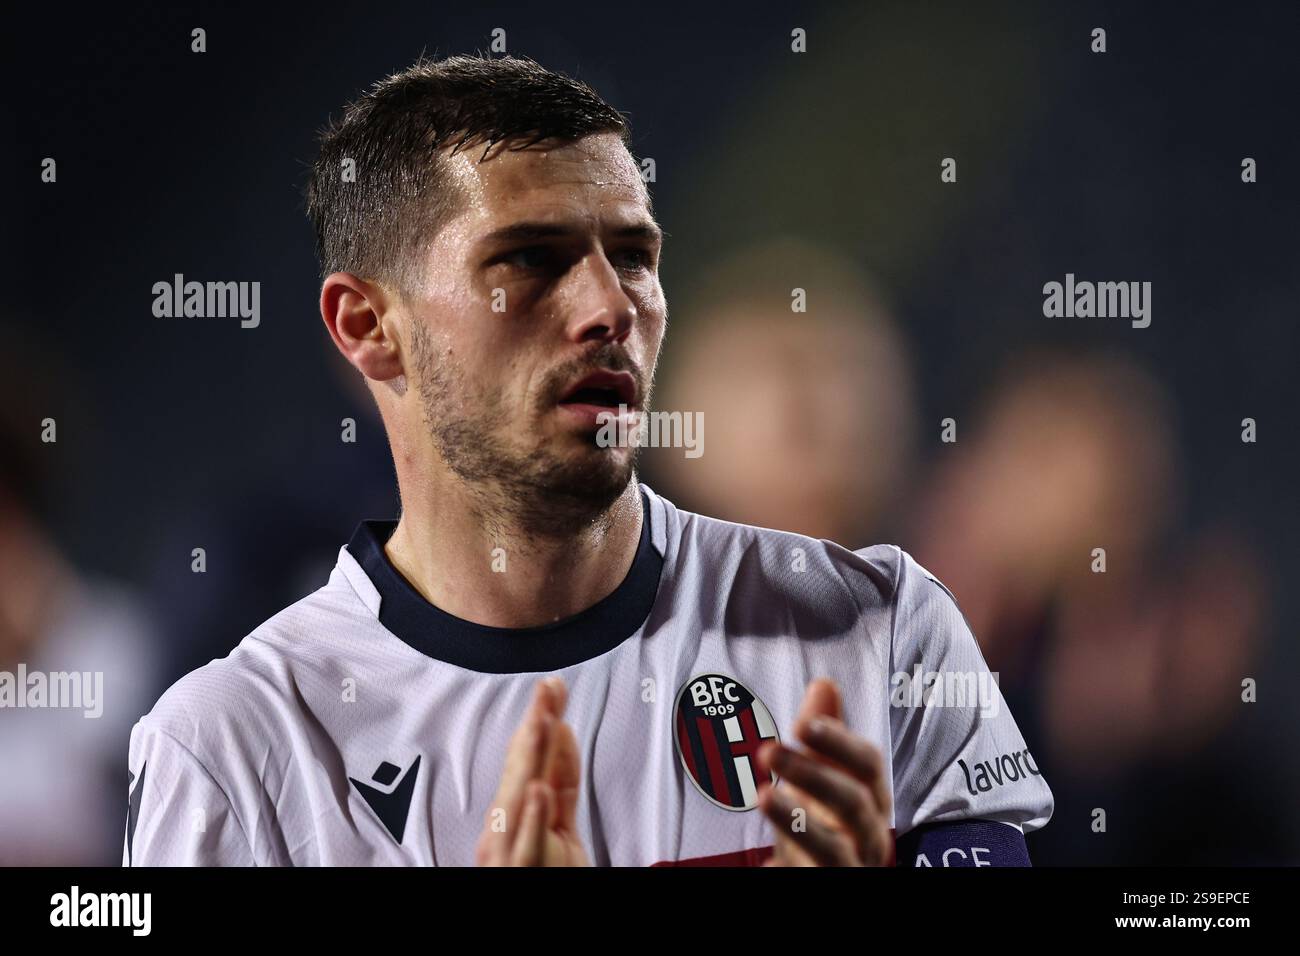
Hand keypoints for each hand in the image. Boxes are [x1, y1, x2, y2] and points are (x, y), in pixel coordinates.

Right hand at [476, 677, 589, 865]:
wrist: (538, 908)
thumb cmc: (545, 871)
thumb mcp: (559, 820)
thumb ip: (561, 778)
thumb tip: (562, 730)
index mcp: (515, 808)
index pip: (529, 757)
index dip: (540, 720)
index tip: (552, 688)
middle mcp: (504, 824)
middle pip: (522, 767)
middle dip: (535, 726)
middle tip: (547, 690)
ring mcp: (507, 847)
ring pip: (519, 796)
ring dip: (530, 758)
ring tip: (542, 722)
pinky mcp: (518, 871)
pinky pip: (525, 844)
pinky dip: (531, 817)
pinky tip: (539, 791)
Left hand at [756, 678, 892, 865]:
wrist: (825, 877)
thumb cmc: (827, 823)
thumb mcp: (823, 777)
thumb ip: (824, 737)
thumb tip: (824, 683)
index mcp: (871, 800)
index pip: (868, 765)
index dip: (839, 742)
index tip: (803, 722)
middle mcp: (867, 836)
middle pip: (853, 803)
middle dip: (813, 774)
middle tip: (767, 750)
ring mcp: (847, 868)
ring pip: (834, 850)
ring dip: (797, 822)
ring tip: (762, 795)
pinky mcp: (824, 885)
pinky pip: (809, 879)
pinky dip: (787, 868)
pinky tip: (766, 860)